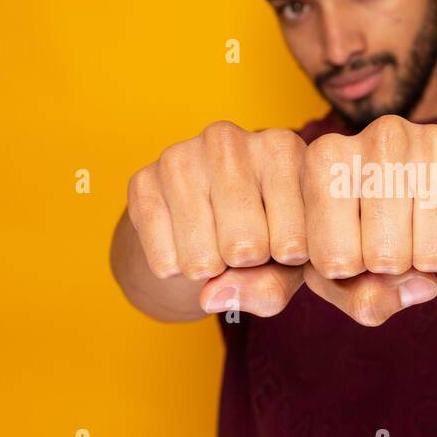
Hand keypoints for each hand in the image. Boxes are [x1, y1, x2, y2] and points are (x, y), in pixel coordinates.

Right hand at [126, 120, 309, 281]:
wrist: (207, 216)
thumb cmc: (267, 232)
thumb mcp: (290, 263)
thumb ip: (271, 287)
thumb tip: (211, 296)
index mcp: (283, 148)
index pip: (294, 245)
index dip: (288, 262)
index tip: (286, 240)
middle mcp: (229, 140)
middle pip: (245, 249)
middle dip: (245, 264)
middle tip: (244, 242)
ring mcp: (180, 156)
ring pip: (202, 260)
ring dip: (209, 270)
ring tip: (215, 242)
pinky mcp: (142, 181)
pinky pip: (164, 262)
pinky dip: (175, 268)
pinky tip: (185, 239)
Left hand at [300, 114, 436, 277]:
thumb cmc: (375, 233)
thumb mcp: (347, 274)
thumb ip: (361, 299)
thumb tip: (422, 287)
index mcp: (324, 158)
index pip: (332, 261)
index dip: (348, 271)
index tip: (351, 245)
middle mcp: (379, 134)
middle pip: (383, 259)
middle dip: (393, 268)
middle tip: (395, 237)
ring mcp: (434, 138)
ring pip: (432, 254)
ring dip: (432, 260)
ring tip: (425, 227)